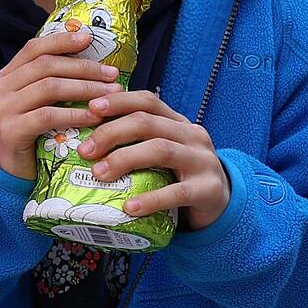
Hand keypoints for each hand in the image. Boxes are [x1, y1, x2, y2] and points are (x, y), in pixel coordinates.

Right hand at [0, 29, 122, 179]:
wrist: (10, 171)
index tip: (89, 38)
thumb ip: (53, 82)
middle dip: (84, 68)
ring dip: (85, 88)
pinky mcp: (10, 130)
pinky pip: (47, 116)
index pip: (34, 48)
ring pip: (49, 87)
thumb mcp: (38, 103)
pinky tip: (94, 116)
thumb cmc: (33, 134)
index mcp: (6, 76)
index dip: (62, 40)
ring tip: (110, 95)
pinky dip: (74, 113)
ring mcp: (2, 108)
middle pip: (46, 66)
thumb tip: (96, 64)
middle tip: (113, 75)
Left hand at [79, 90, 229, 230]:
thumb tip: (86, 140)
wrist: (222, 200)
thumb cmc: (180, 173)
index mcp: (177, 122)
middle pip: (148, 123)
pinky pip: (177, 192)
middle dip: (111, 133)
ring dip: (125, 159)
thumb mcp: (162, 150)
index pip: (147, 101)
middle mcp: (192, 136)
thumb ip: (136, 141)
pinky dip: (150, 199)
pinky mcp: (209, 189)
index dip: (119, 101)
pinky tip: (129, 207)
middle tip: (85, 151)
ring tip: (99, 174)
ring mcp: (203, 161)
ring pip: (161, 150)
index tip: (91, 108)